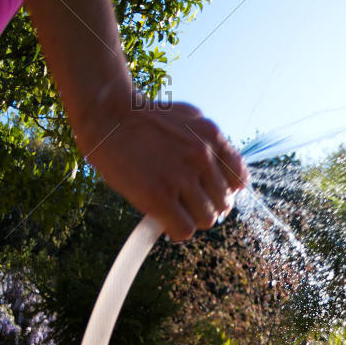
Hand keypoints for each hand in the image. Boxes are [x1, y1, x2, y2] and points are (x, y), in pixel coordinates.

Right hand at [74, 86, 247, 242]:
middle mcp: (202, 156)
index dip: (223, 190)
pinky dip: (175, 230)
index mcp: (212, 137)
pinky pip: (184, 229)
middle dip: (204, 205)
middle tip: (183, 201)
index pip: (239, 180)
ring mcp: (182, 177)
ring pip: (207, 219)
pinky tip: (163, 220)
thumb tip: (221, 171)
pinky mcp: (160, 196)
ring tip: (172, 208)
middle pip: (223, 204)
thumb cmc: (142, 118)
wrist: (106, 114)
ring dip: (190, 218)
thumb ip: (207, 142)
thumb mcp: (187, 118)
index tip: (207, 192)